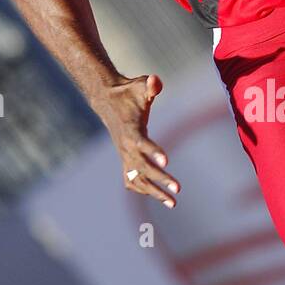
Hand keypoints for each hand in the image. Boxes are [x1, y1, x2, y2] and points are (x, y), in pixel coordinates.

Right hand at [94, 73, 179, 206]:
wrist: (106, 99)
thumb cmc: (128, 92)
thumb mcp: (140, 85)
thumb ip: (150, 84)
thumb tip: (155, 81)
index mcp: (130, 129)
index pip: (141, 143)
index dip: (153, 152)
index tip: (167, 161)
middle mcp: (125, 146)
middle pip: (142, 167)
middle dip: (160, 179)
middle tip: (178, 190)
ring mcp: (124, 154)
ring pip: (136, 179)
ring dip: (154, 192)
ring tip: (173, 203)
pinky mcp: (125, 158)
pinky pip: (131, 179)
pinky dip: (142, 189)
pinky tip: (158, 196)